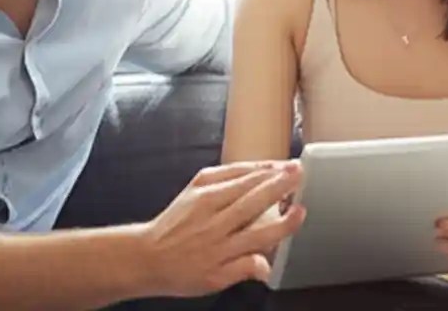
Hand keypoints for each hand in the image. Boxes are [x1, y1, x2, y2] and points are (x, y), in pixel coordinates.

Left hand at [135, 160, 305, 296]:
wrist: (146, 255)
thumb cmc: (181, 270)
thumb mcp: (214, 282)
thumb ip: (242, 270)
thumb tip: (267, 267)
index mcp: (222, 249)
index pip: (261, 234)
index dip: (284, 222)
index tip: (300, 211)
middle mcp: (215, 222)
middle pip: (253, 200)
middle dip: (279, 185)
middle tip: (300, 173)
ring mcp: (204, 200)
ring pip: (241, 182)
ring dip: (267, 171)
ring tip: (288, 165)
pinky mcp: (196, 186)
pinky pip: (226, 171)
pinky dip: (246, 166)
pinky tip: (261, 165)